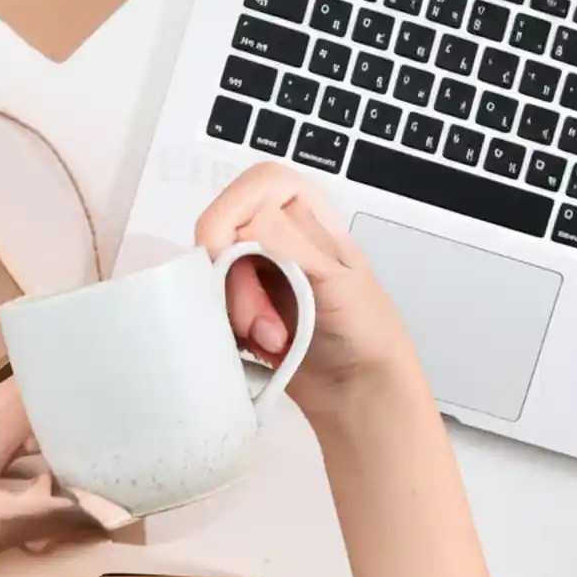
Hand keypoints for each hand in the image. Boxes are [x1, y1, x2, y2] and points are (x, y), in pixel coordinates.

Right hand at [195, 162, 424, 423]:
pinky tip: (259, 347)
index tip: (228, 257)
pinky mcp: (239, 302)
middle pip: (222, 235)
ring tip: (274, 341)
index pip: (254, 188)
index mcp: (306, 211)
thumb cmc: (367, 332)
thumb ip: (294, 246)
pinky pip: (209, 302)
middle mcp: (276, 231)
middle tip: (267, 326)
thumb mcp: (339, 282)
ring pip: (211, 273)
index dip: (231, 216)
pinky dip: (227, 328)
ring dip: (235, 313)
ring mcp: (254, 268)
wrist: (360, 388)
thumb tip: (247, 224)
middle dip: (237, 285)